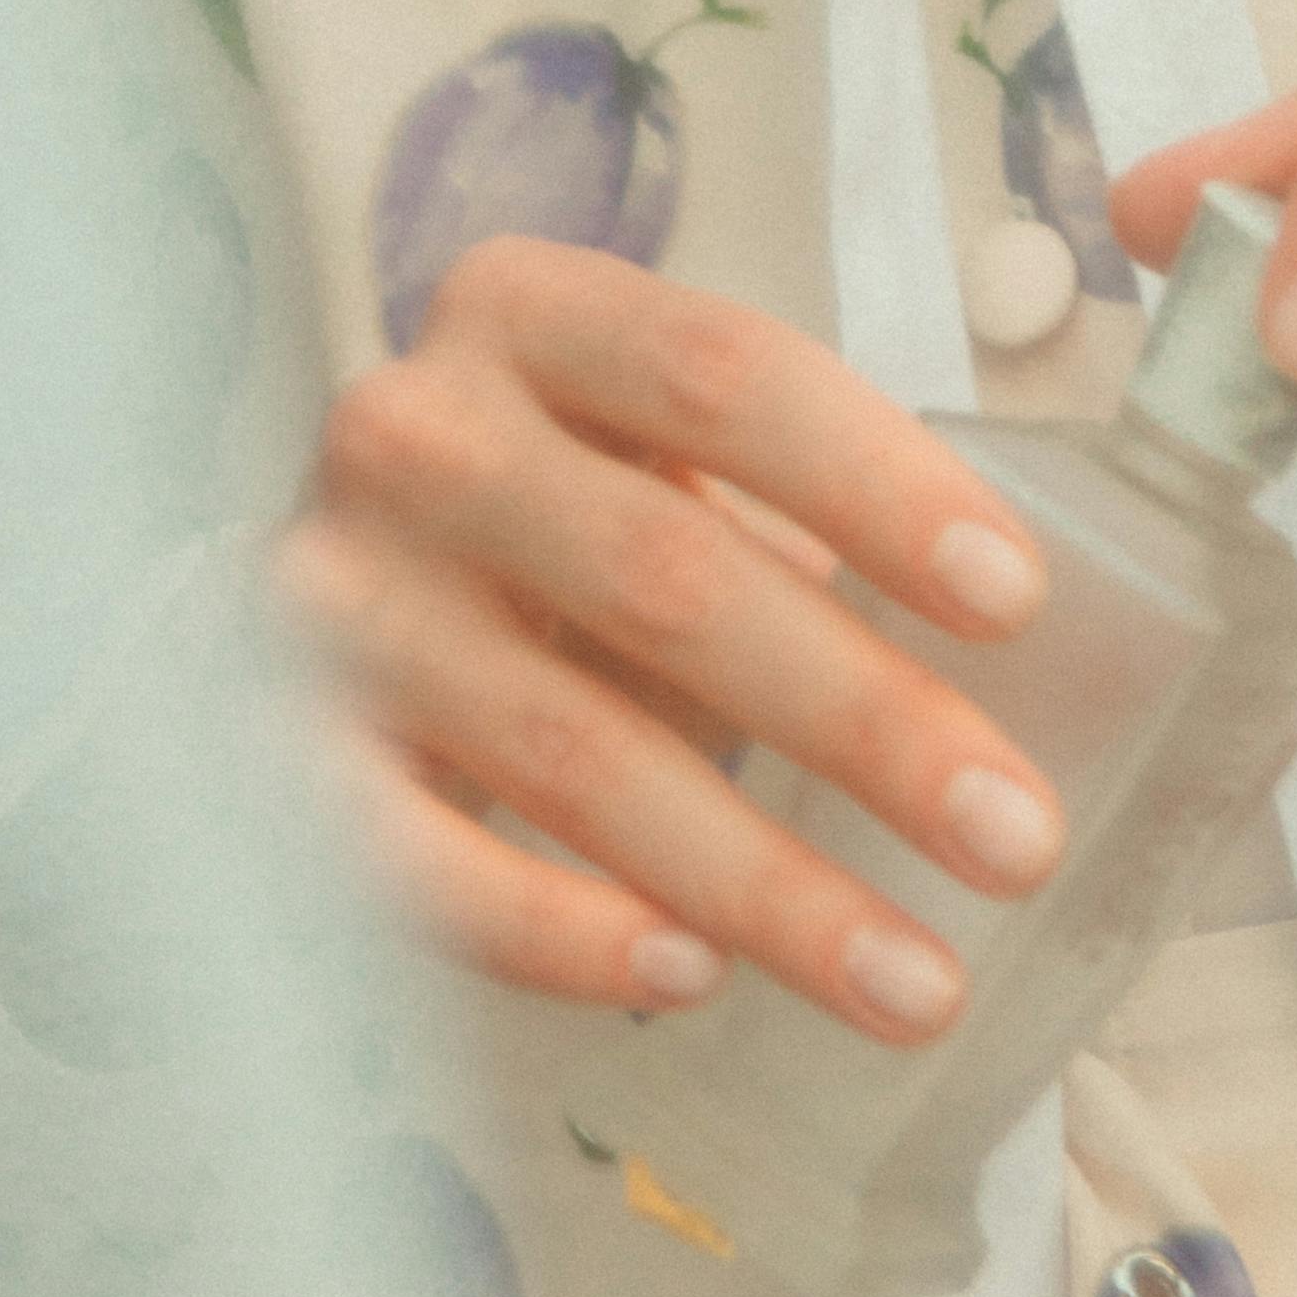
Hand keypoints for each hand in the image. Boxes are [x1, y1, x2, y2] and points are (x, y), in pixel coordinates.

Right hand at [277, 242, 1063, 1032]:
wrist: (312, 588)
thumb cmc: (551, 508)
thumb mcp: (648, 450)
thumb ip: (786, 500)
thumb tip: (1012, 642)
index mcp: (526, 312)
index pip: (722, 374)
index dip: (875, 481)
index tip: (1017, 598)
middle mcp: (415, 435)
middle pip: (668, 576)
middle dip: (864, 720)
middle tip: (1014, 837)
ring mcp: (336, 601)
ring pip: (573, 750)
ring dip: (762, 881)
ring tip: (917, 983)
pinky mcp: (278, 756)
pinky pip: (424, 865)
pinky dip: (558, 932)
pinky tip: (688, 982)